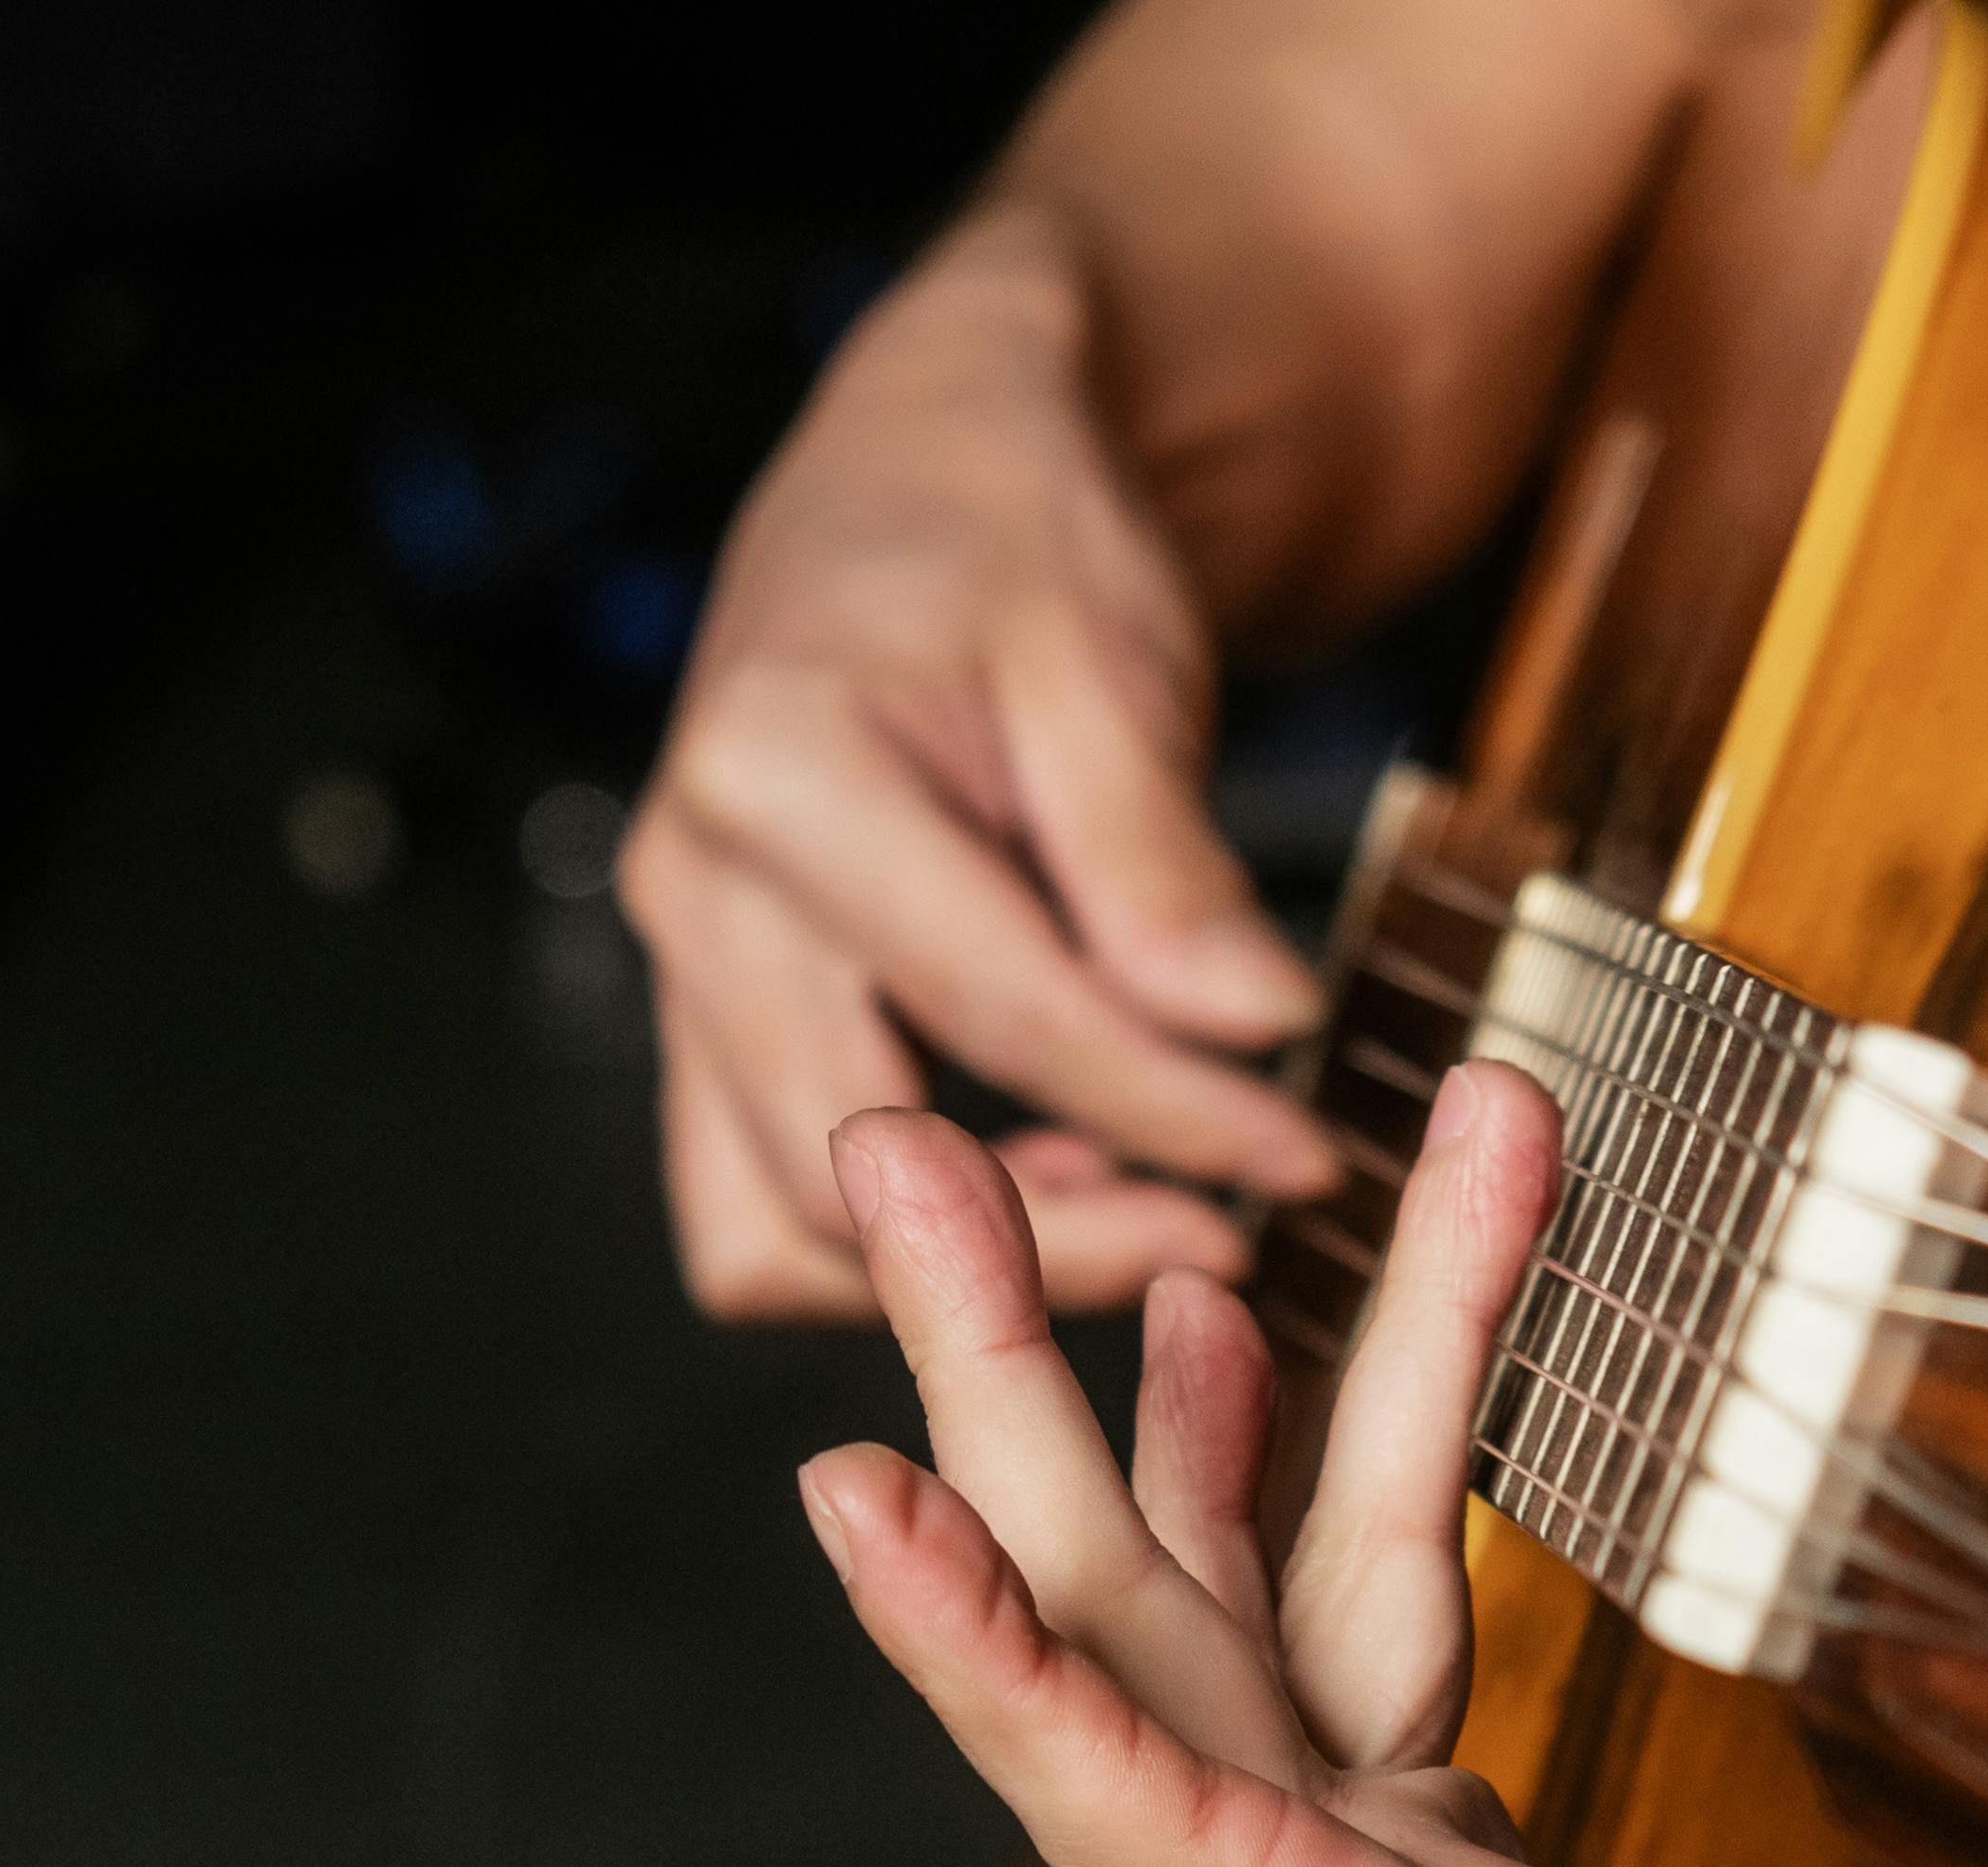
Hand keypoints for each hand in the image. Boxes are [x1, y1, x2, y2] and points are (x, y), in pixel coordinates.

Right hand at [624, 208, 1340, 1324]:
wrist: (918, 477)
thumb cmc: (1016, 543)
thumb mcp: (1113, 659)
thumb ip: (1162, 859)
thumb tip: (1255, 1030)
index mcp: (778, 769)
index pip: (999, 1011)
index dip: (1171, 1112)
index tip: (1307, 1161)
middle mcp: (690, 883)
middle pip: (853, 1165)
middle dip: (1057, 1231)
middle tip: (1232, 1235)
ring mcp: (680, 966)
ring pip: (769, 1231)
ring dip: (947, 1267)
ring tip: (1135, 1215)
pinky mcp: (704, 1021)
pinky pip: (754, 1207)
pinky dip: (888, 1243)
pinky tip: (1043, 1175)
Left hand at [797, 1070, 1987, 1866]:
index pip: (1203, 1861)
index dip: (1023, 1687)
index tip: (862, 1506)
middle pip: (1149, 1665)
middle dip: (1007, 1400)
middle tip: (891, 1164)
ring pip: (1241, 1625)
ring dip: (1145, 1389)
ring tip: (1021, 1175)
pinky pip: (1329, 1658)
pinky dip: (1285, 1480)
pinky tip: (1227, 1332)